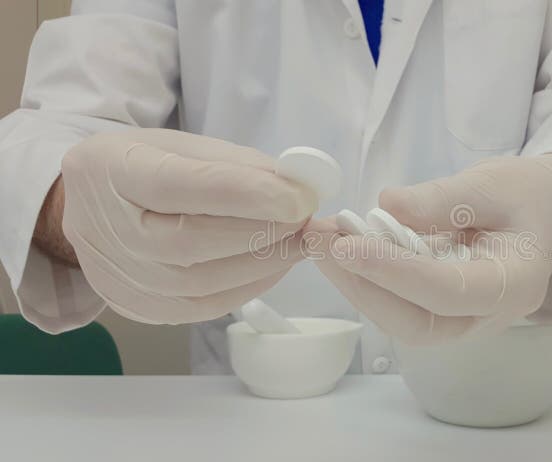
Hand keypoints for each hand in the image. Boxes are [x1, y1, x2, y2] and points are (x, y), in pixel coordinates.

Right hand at [61, 129, 316, 323]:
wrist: (95, 204)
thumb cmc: (146, 166)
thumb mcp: (183, 145)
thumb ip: (237, 164)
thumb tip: (298, 188)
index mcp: (108, 169)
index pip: (175, 185)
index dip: (243, 194)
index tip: (298, 197)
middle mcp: (104, 229)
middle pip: (190, 242)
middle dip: (262, 230)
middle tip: (306, 216)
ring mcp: (118, 276)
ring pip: (200, 283)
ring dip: (264, 262)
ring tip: (298, 239)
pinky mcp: (139, 307)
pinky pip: (204, 307)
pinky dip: (249, 285)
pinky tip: (274, 263)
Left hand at [311, 154, 551, 344]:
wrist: (539, 207)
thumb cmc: (524, 192)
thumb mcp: (491, 183)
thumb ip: (441, 198)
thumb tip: (386, 205)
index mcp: (514, 285)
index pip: (449, 292)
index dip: (395, 273)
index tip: (347, 246)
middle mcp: (488, 315)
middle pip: (417, 324)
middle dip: (363, 287)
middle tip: (321, 242)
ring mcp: (463, 318)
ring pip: (402, 319)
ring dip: (356, 282)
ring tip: (320, 238)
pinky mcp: (440, 309)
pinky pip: (399, 304)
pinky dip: (366, 276)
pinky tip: (339, 244)